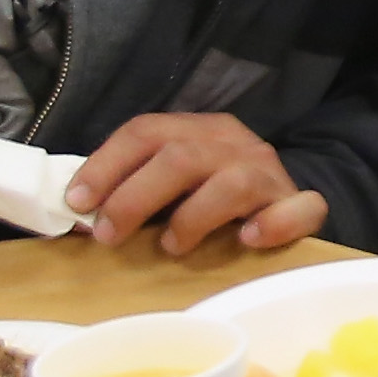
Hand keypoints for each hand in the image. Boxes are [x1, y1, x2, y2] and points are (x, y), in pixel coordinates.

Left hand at [69, 112, 331, 259]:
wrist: (285, 201)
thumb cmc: (212, 198)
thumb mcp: (169, 185)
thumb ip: (130, 193)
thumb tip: (77, 219)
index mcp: (197, 130)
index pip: (145, 132)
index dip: (106, 166)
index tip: (78, 203)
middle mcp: (234, 143)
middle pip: (181, 156)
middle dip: (136, 196)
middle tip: (109, 234)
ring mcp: (270, 172)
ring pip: (232, 182)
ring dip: (193, 215)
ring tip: (172, 246)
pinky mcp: (300, 203)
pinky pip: (299, 208)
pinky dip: (273, 224)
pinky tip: (248, 239)